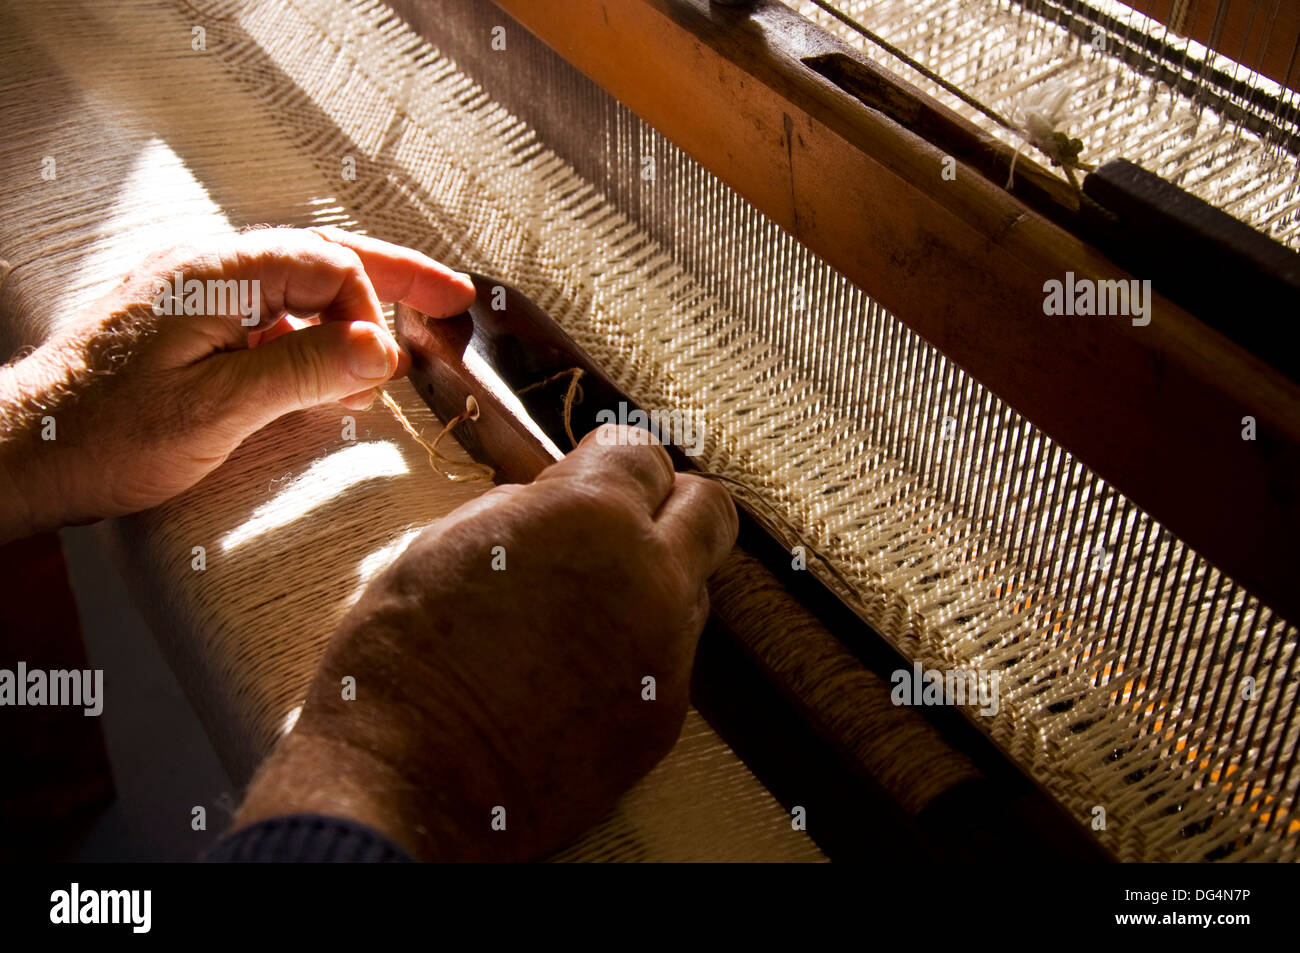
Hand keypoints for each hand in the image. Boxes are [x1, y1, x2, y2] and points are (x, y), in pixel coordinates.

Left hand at [0, 227, 474, 541]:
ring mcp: (198, 295)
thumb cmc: (103, 436)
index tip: (381, 369)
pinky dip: (313, 336)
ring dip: (352, 312)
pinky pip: (270, 315)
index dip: (367, 312)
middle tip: (454, 297)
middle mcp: (209, 270)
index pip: (327, 264)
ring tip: (393, 347)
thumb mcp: (215, 410)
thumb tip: (379, 346)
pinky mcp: (191, 325)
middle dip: (393, 277)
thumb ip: (302, 371)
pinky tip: (327, 371)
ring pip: (300, 286)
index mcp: (215, 274)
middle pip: (323, 257)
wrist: (24, 455)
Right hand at [232, 426, 738, 860]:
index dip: (612, 460)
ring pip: (692, 589)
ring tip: (583, 606)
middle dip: (668, 503)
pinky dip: (638, 649)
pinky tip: (577, 669)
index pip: (645, 454)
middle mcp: (650, 580)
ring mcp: (666, 654)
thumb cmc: (404, 660)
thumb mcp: (444, 544)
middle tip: (621, 519)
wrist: (408, 784)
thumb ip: (522, 509)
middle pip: (708, 511)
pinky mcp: (663, 718)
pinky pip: (671, 659)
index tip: (591, 472)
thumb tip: (550, 504)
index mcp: (592, 518)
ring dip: (653, 581)